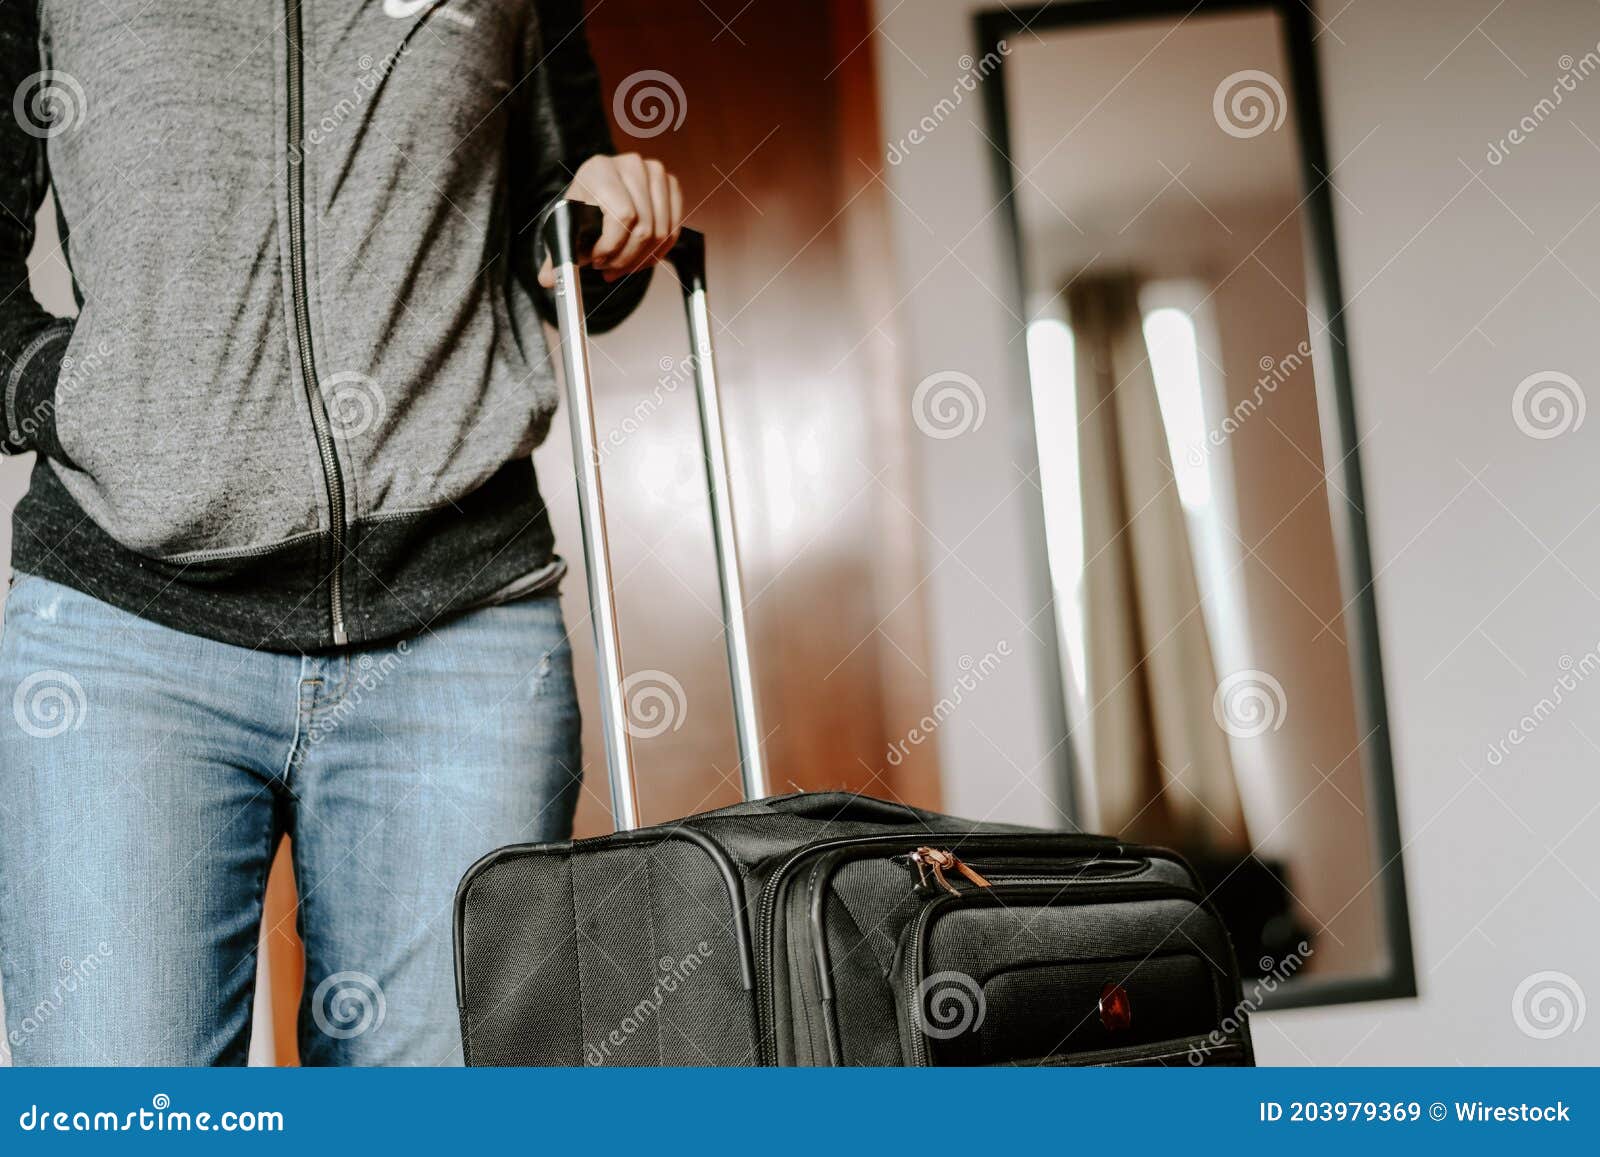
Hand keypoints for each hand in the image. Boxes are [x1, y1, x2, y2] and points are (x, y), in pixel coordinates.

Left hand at [537, 153, 683, 287]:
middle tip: (609, 269)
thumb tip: (549, 280)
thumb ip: (559, 253)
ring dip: (641, 259)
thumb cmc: (584, 205)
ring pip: (661, 233)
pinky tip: (639, 259)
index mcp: (600, 170)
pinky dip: (657, 253)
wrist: (599, 189)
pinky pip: (673, 231)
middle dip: (625, 258)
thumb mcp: (567, 224)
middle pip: (644, 228)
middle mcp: (631, 166)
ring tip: (621, 265)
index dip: (611, 247)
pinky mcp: (671, 186)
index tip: (597, 261)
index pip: (622, 216)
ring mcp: (655, 173)